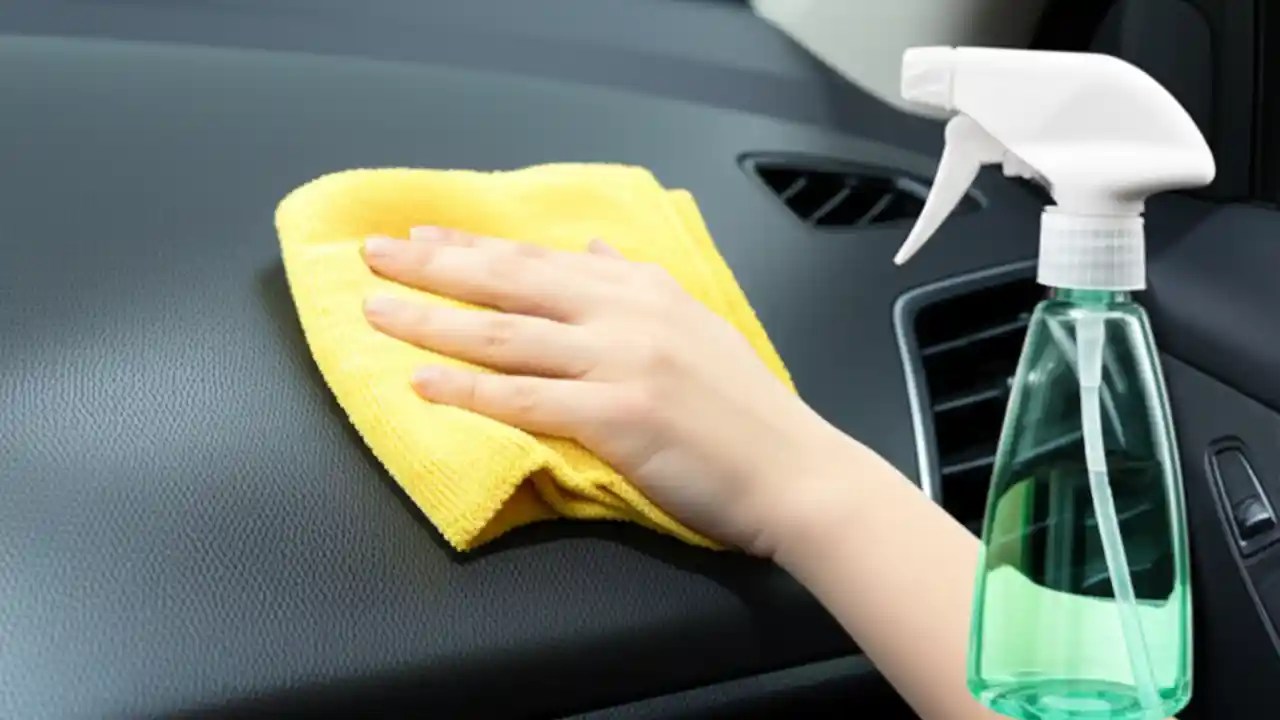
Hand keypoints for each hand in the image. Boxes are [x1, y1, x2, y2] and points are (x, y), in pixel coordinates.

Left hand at [360, 227, 850, 554]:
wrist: (796, 472)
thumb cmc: (750, 412)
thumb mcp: (699, 326)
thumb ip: (641, 286)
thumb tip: (598, 252)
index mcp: (645, 290)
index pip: (541, 259)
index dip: (473, 245)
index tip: (422, 235)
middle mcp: (627, 314)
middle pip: (510, 283)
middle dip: (434, 266)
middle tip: (375, 256)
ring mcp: (621, 363)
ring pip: (506, 335)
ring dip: (433, 321)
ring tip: (377, 312)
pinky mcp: (616, 418)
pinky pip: (524, 399)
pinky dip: (468, 388)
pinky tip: (424, 381)